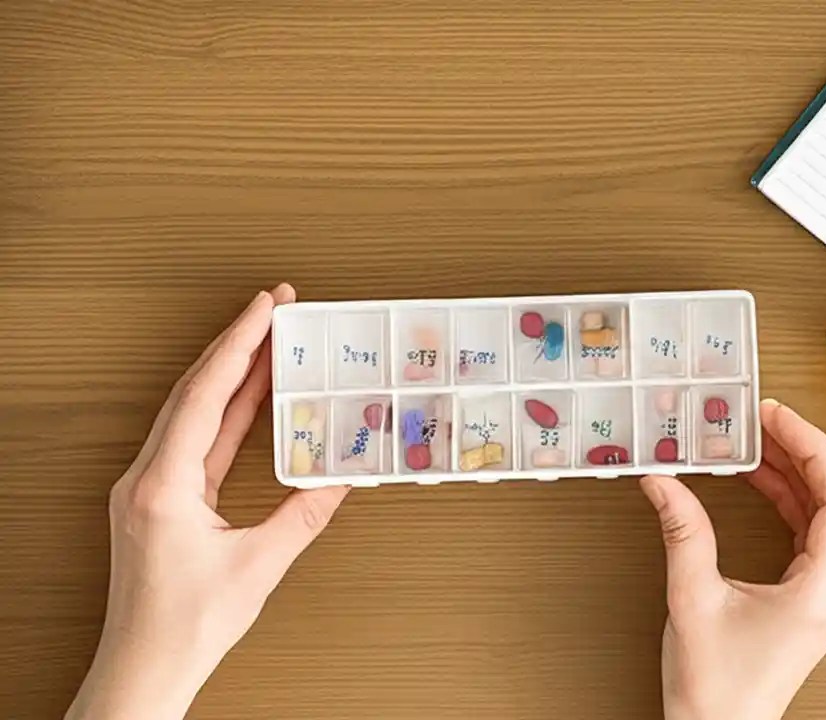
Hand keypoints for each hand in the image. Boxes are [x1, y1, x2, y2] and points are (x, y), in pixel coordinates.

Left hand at [67, 284, 350, 719]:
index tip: (264, 308)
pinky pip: (194, 440)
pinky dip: (226, 412)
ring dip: (233, 374)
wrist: (144, 668)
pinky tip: (252, 398)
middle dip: (238, 344)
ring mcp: (149, 488)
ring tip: (271, 341)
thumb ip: (303, 516)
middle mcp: (147, 478)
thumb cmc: (186, 627)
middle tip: (276, 308)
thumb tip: (339, 478)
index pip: (204, 397)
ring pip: (192, 412)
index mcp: (162, 486)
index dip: (237, 346)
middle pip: (195, 391)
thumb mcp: (259, 567)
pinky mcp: (159, 501)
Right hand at [639, 399, 825, 719]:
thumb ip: (683, 532)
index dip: (812, 447)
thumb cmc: (717, 689)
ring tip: (758, 440)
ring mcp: (825, 595)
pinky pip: (810, 534)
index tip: (779, 417)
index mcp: (824, 590)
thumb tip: (665, 480)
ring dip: (794, 474)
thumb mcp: (693, 598)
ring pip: (825, 515)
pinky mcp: (808, 598)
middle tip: (766, 418)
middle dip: (803, 452)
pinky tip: (759, 480)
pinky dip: (787, 501)